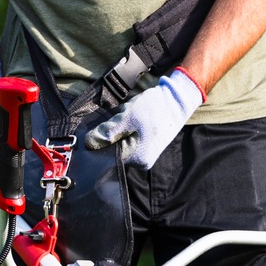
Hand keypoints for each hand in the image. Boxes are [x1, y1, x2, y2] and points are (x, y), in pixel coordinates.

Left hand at [84, 68, 205, 168]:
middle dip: (112, 134)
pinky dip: (126, 132)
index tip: (101, 127)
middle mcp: (141, 163)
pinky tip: (133, 121)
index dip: (99, 141)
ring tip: (130, 118)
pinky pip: (128, 143)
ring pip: (120, 145)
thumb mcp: (128, 117)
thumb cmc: (155, 109)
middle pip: (113, 151)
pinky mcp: (146, 150)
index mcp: (137, 159)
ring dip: (119, 132)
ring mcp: (145, 157)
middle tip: (121, 118)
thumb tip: (89, 143)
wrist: (177, 102)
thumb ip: (108, 132)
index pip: (107, 155)